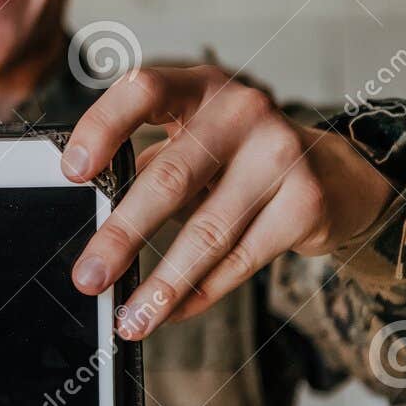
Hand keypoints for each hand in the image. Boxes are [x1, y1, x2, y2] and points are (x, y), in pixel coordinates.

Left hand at [62, 64, 394, 337]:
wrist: (332, 174)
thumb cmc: (239, 158)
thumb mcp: (193, 141)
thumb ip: (146, 166)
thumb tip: (90, 226)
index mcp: (200, 87)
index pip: (144, 91)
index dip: (103, 127)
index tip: (72, 173)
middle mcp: (242, 111)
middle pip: (170, 177)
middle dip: (122, 236)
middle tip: (89, 277)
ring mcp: (280, 154)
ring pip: (207, 232)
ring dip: (162, 285)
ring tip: (131, 318)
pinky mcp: (306, 202)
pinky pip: (240, 261)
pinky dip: (199, 293)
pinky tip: (172, 312)